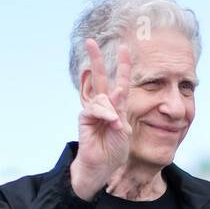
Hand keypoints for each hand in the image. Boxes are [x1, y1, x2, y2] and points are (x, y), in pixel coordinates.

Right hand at [70, 37, 131, 199]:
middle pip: (99, 78)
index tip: (124, 48)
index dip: (122, 66)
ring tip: (115, 126)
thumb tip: (113, 97)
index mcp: (116, 107)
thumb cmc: (114, 151)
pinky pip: (95, 108)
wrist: (102, 167)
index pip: (120, 83)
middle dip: (95, 59)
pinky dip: (105, 114)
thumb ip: (120, 112)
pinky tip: (110, 123)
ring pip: (102, 98)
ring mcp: (93, 111)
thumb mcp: (124, 130)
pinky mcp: (85, 117)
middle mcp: (104, 106)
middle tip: (89, 41)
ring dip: (110, 111)